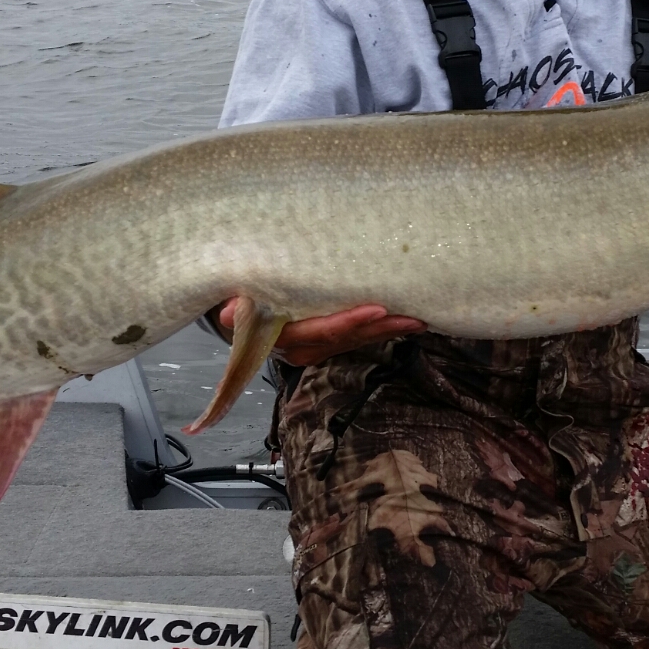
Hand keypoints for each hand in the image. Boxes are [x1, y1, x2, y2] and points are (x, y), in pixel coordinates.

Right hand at [215, 300, 425, 366]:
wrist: (233, 312)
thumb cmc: (236, 299)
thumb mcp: (230, 302)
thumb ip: (233, 308)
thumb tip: (230, 310)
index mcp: (282, 337)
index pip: (322, 330)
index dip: (350, 321)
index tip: (378, 309)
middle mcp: (302, 349)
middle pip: (348, 338)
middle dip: (383, 328)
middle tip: (414, 316)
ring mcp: (316, 348)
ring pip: (357, 340)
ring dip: (388, 330)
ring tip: (418, 318)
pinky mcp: (326, 343)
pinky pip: (356, 337)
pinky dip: (379, 328)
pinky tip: (403, 320)